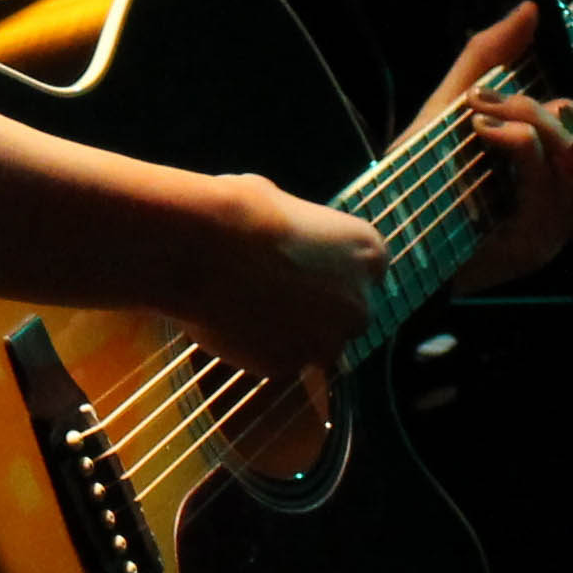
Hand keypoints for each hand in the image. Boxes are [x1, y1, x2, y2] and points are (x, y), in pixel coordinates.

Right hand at [169, 171, 387, 372]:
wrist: (204, 248)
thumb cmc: (242, 214)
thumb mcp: (285, 206)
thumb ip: (302, 233)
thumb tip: (287, 236)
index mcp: (369, 253)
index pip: (367, 274)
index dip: (335, 274)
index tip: (309, 271)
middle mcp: (358, 303)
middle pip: (348, 317)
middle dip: (319, 311)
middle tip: (277, 294)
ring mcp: (325, 340)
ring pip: (313, 346)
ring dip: (289, 334)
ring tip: (248, 308)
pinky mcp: (288, 365)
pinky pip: (276, 360)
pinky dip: (258, 348)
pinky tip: (232, 322)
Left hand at [421, 3, 572, 295]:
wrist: (383, 240)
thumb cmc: (419, 176)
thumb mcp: (449, 109)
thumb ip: (488, 59)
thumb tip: (531, 7)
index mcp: (554, 174)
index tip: (527, 90)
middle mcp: (565, 203)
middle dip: (540, 109)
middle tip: (486, 104)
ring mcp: (555, 227)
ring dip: (529, 122)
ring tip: (480, 120)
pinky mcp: (535, 245)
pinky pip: (547, 183)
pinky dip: (518, 145)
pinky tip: (481, 134)